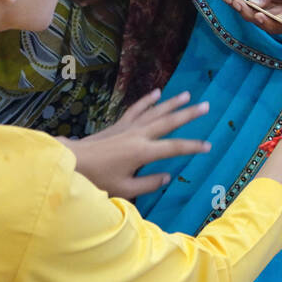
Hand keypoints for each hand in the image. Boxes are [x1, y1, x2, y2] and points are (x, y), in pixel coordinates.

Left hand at [65, 89, 211, 197]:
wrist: (73, 162)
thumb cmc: (98, 179)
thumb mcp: (124, 189)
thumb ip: (148, 184)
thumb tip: (167, 177)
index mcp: (142, 152)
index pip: (174, 148)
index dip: (193, 147)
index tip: (208, 146)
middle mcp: (139, 135)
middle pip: (169, 122)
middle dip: (189, 114)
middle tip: (206, 106)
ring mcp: (128, 127)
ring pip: (155, 111)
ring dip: (172, 102)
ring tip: (188, 94)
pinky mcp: (119, 124)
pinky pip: (136, 109)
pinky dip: (147, 100)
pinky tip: (157, 93)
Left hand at [220, 0, 281, 36]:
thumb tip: (254, 4)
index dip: (272, 19)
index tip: (257, 15)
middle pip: (272, 25)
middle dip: (251, 14)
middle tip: (235, 2)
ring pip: (262, 25)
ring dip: (244, 12)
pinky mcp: (272, 27)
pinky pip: (257, 22)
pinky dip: (244, 11)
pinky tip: (231, 1)